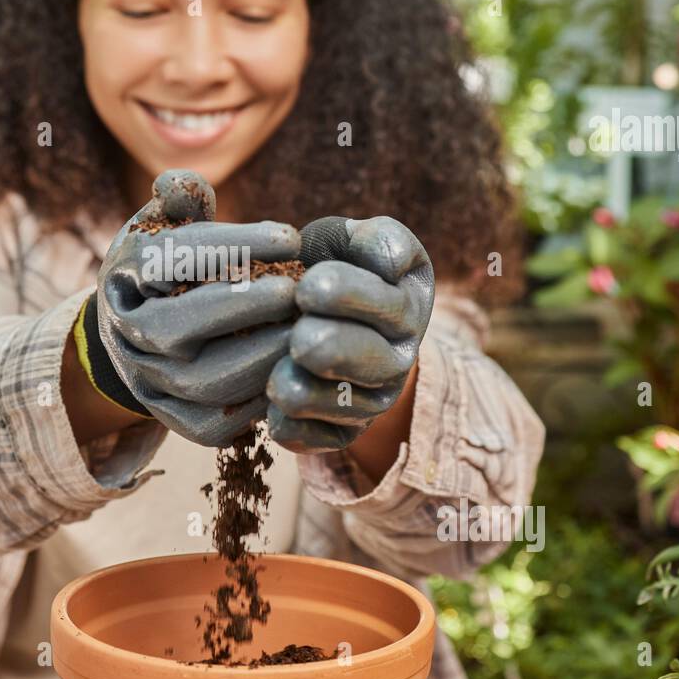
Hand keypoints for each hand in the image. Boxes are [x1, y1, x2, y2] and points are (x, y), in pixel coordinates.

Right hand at [89, 170, 301, 446]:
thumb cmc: (168, 267)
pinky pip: (221, 423)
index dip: (232, 247)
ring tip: (308, 328)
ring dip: (264, 355)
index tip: (290, 236)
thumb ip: (180, 200)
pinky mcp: (179, 423)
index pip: (172, 262)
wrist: (140, 337)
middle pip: (180, 329)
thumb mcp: (164, 225)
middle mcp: (131, 337)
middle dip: (246, 307)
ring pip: (207, 382)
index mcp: (124, 279)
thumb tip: (181, 184)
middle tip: (300, 290)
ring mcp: (152, 385)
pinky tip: (296, 368)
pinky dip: (262, 400)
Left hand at [265, 215, 433, 453]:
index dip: (350, 297)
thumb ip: (373, 239)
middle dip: (336, 350)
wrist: (318, 311)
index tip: (308, 287)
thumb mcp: (354, 240)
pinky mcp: (341, 430)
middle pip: (375, 362)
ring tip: (279, 381)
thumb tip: (388, 261)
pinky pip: (324, 439)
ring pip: (349, 407)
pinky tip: (271, 413)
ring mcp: (372, 397)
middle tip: (300, 338)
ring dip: (313, 395)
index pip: (389, 304)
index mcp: (408, 303)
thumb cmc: (335, 263)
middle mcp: (399, 356)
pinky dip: (298, 430)